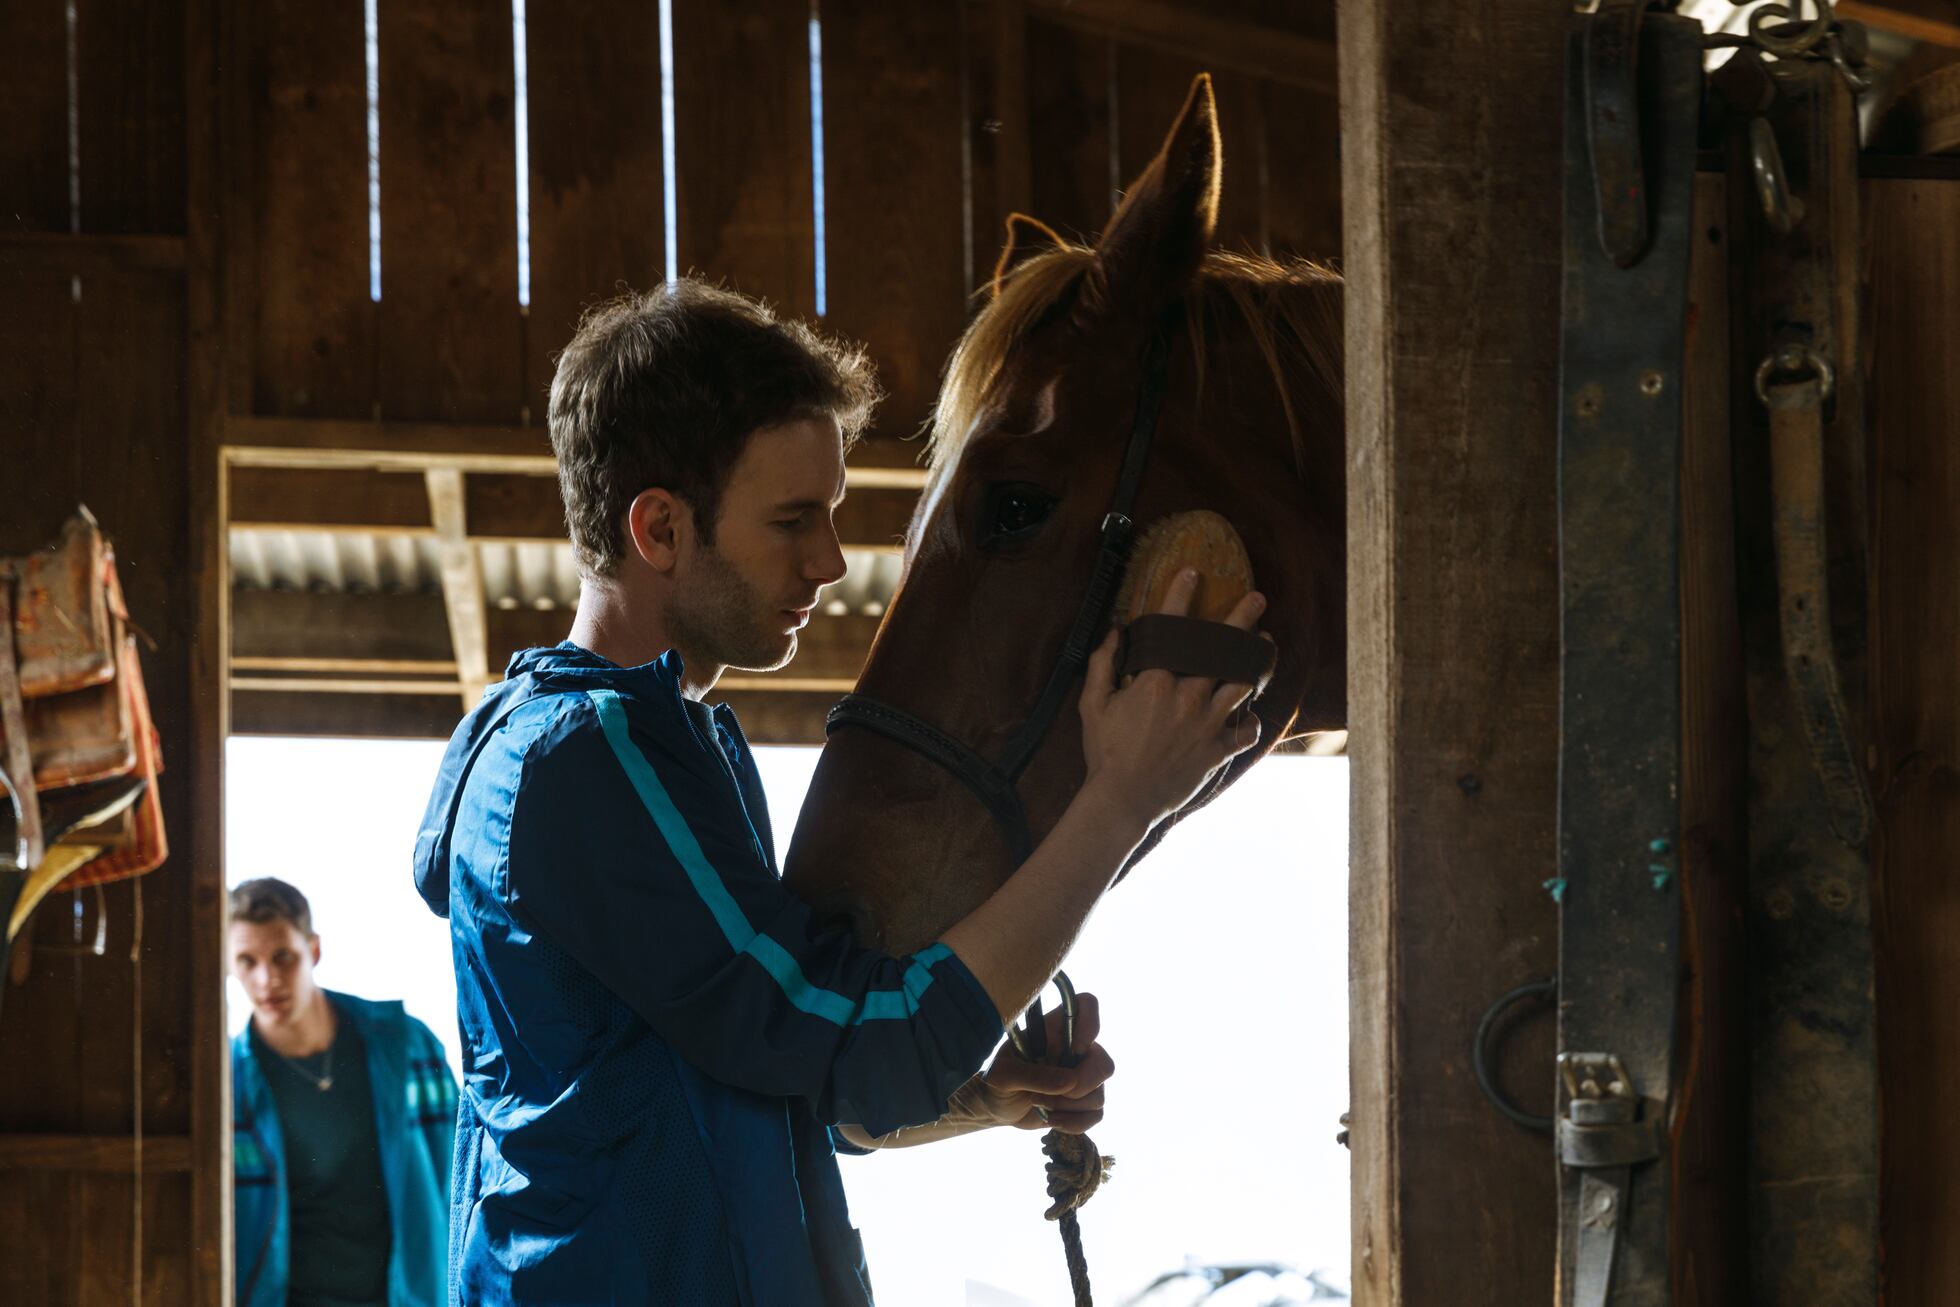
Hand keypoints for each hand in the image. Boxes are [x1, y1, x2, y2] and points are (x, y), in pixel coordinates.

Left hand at [955, 991, 1112, 1134]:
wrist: (996, 1108)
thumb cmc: (997, 1081)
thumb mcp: (1003, 1075)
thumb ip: (1032, 1075)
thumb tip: (1070, 1082)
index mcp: (1055, 1029)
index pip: (1087, 1006)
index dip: (1091, 1023)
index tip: (1075, 1050)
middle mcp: (1075, 1049)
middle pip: (1103, 1063)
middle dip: (1080, 1086)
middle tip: (1051, 1094)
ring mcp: (1082, 1076)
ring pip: (1099, 1094)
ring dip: (1068, 1107)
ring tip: (1040, 1104)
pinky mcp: (1083, 1102)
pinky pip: (1096, 1115)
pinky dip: (1074, 1123)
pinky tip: (1052, 1120)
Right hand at [1078, 568, 1267, 829]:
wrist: (1123, 800)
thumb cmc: (1105, 752)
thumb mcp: (1092, 705)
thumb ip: (1103, 665)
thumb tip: (1113, 632)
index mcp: (1156, 683)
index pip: (1173, 629)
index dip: (1182, 595)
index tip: (1192, 572)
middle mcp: (1188, 698)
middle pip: (1223, 651)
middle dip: (1242, 620)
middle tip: (1257, 599)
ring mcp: (1207, 725)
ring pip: (1244, 684)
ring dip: (1256, 662)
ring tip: (1265, 645)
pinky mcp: (1218, 750)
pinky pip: (1246, 730)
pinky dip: (1250, 720)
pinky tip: (1249, 713)